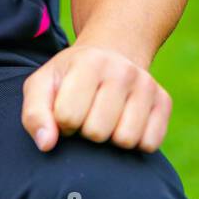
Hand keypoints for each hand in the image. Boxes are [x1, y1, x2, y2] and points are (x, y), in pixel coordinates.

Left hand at [21, 43, 170, 153]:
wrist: (110, 54)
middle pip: (97, 132)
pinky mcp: (164, 101)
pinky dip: (134, 142)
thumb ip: (34, 114)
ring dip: (110, 139)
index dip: (62, 122)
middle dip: (85, 131)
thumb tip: (46, 145)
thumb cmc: (69, 77)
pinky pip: (149, 144)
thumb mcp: (42, 85)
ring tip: (104, 118)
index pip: (68, 117)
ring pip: (126, 140)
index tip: (65, 110)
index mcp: (88, 62)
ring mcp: (147, 85)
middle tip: (86, 113)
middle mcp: (122, 70)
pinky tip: (124, 122)